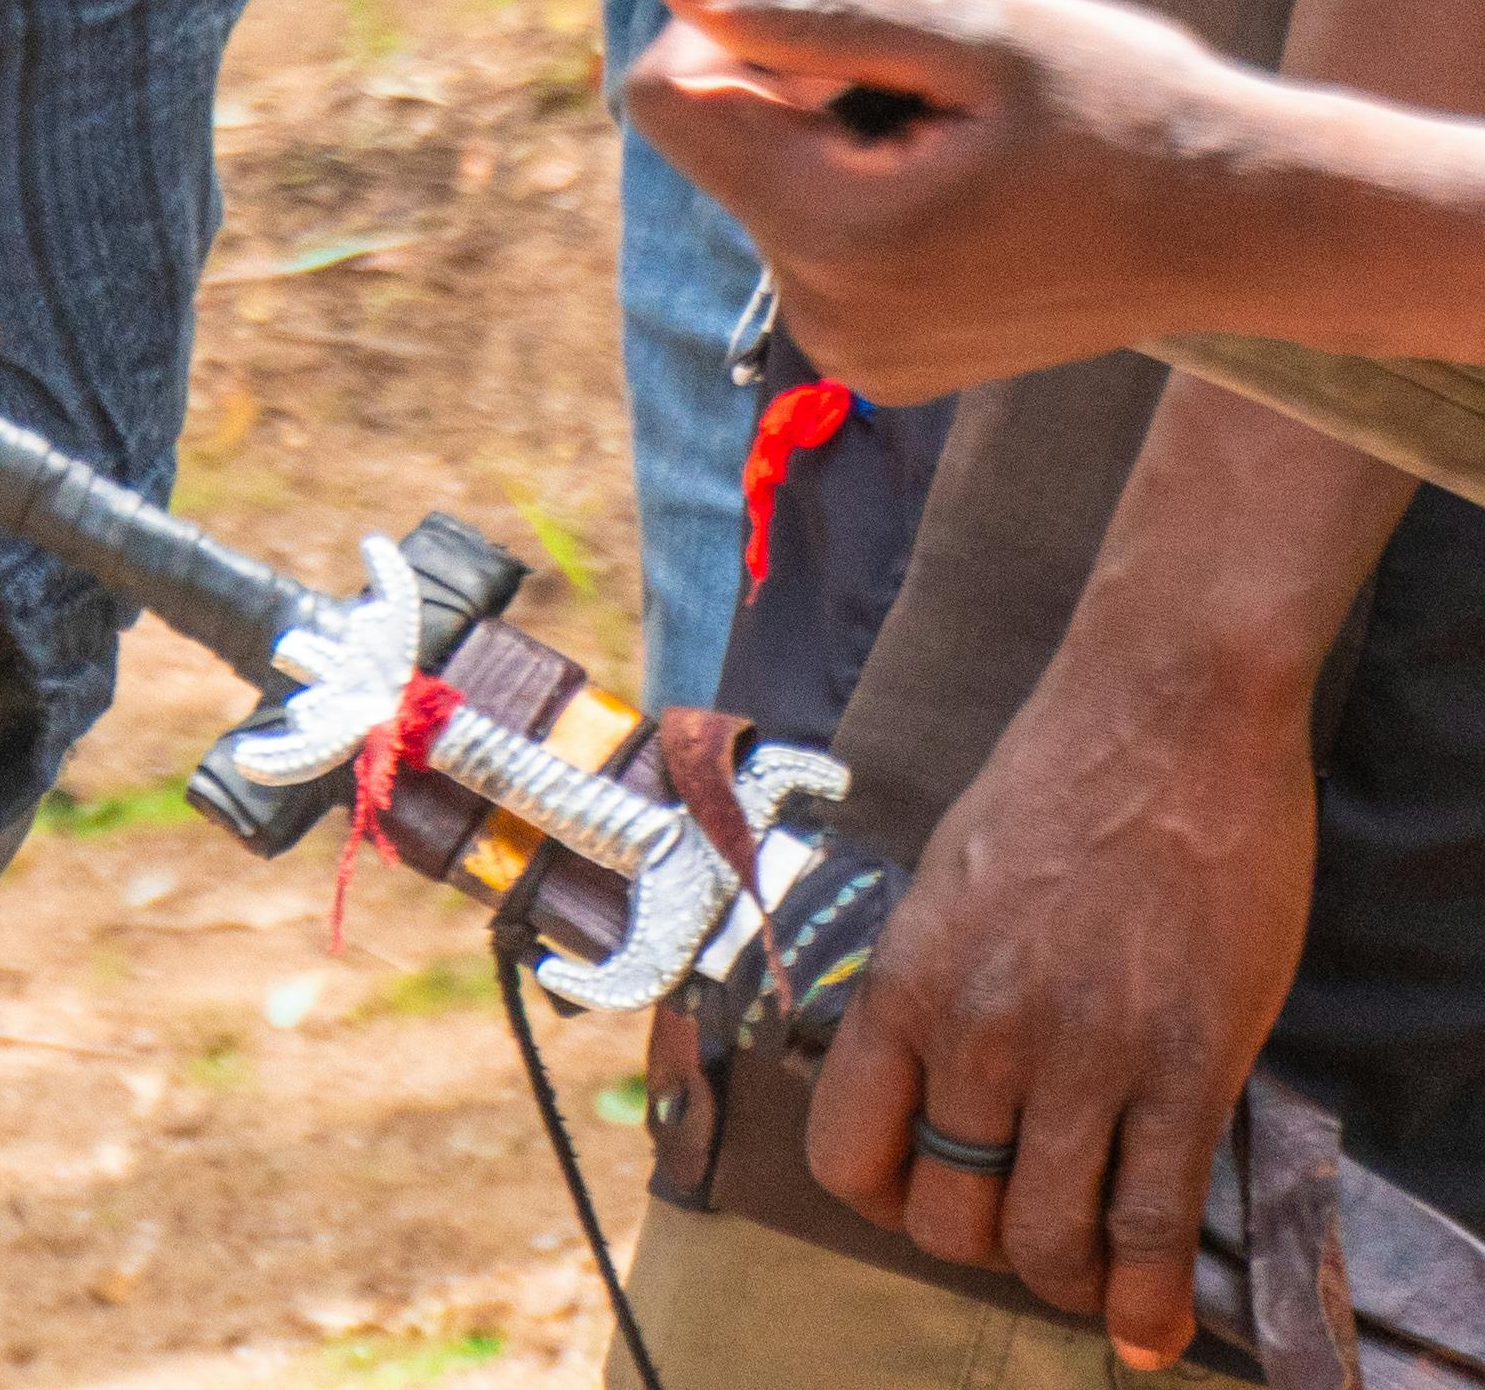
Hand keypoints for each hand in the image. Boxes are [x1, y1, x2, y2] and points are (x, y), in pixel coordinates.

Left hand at [629, 0, 1311, 397]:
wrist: (1242, 226)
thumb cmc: (1122, 105)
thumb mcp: (969, 28)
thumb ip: (805, 4)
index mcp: (835, 239)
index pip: (666, 95)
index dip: (740, 31)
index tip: (861, 33)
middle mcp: (827, 320)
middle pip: (725, 138)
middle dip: (806, 85)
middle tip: (944, 92)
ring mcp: (858, 354)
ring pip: (773, 182)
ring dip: (842, 133)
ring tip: (969, 143)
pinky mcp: (886, 362)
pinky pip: (819, 238)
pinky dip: (870, 189)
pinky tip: (972, 189)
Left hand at [808, 597, 1313, 1364]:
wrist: (1170, 707)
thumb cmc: (1059, 777)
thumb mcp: (949, 876)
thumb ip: (936, 986)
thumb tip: (935, 1086)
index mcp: (907, 975)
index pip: (846, 1154)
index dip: (885, 1199)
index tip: (926, 1196)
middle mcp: (981, 1026)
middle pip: (949, 1220)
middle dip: (983, 1243)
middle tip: (1024, 1222)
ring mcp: (1086, 1051)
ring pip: (1048, 1242)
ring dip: (1067, 1276)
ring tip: (1092, 1269)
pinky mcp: (1185, 1064)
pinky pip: (1155, 1224)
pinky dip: (1151, 1297)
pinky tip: (1155, 1324)